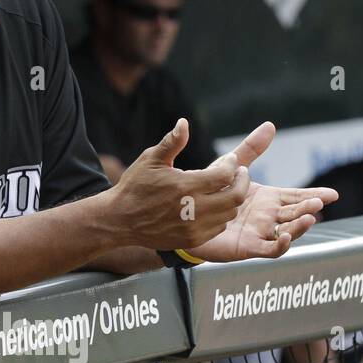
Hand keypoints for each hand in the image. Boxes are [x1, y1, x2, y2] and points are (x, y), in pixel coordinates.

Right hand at [108, 118, 247, 249]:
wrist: (119, 220)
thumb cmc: (135, 186)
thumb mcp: (150, 160)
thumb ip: (171, 142)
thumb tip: (184, 122)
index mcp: (184, 186)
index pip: (224, 175)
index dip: (232, 165)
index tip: (231, 160)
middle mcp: (193, 208)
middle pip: (235, 197)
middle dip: (243, 182)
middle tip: (240, 173)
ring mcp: (193, 227)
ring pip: (229, 213)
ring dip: (232, 198)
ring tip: (226, 187)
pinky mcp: (192, 239)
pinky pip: (219, 227)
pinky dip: (221, 214)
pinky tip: (214, 205)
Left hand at [190, 122, 336, 261]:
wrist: (185, 216)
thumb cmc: (210, 192)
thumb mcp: (232, 168)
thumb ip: (251, 149)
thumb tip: (270, 125)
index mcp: (268, 198)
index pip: (297, 196)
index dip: (314, 195)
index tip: (333, 193)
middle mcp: (268, 216)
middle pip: (296, 213)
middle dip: (309, 208)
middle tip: (319, 202)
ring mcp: (260, 232)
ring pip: (288, 232)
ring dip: (300, 226)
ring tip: (309, 217)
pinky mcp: (248, 246)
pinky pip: (269, 249)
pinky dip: (280, 245)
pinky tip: (285, 237)